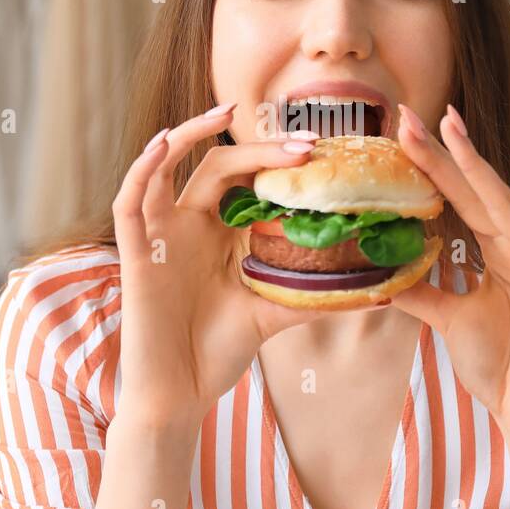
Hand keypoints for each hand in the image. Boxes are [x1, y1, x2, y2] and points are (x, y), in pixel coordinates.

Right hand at [111, 104, 328, 432]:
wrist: (177, 396)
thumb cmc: (217, 354)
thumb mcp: (273, 316)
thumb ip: (315, 298)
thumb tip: (379, 291)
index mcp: (220, 234)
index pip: (249, 181)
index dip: (279, 160)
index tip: (322, 150)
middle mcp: (189, 226)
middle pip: (218, 166)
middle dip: (259, 149)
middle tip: (305, 142)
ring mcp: (160, 237)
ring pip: (166, 166)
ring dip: (192, 133)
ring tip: (226, 111)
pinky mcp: (135, 255)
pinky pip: (130, 202)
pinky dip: (142, 169)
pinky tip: (162, 144)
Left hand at [392, 102, 509, 451]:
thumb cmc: (501, 364)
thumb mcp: (448, 319)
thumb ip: (420, 293)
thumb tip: (378, 275)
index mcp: (495, 251)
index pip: (456, 198)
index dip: (430, 165)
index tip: (398, 131)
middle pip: (474, 189)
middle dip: (442, 151)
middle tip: (407, 113)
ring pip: (503, 199)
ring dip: (476, 160)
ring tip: (449, 122)